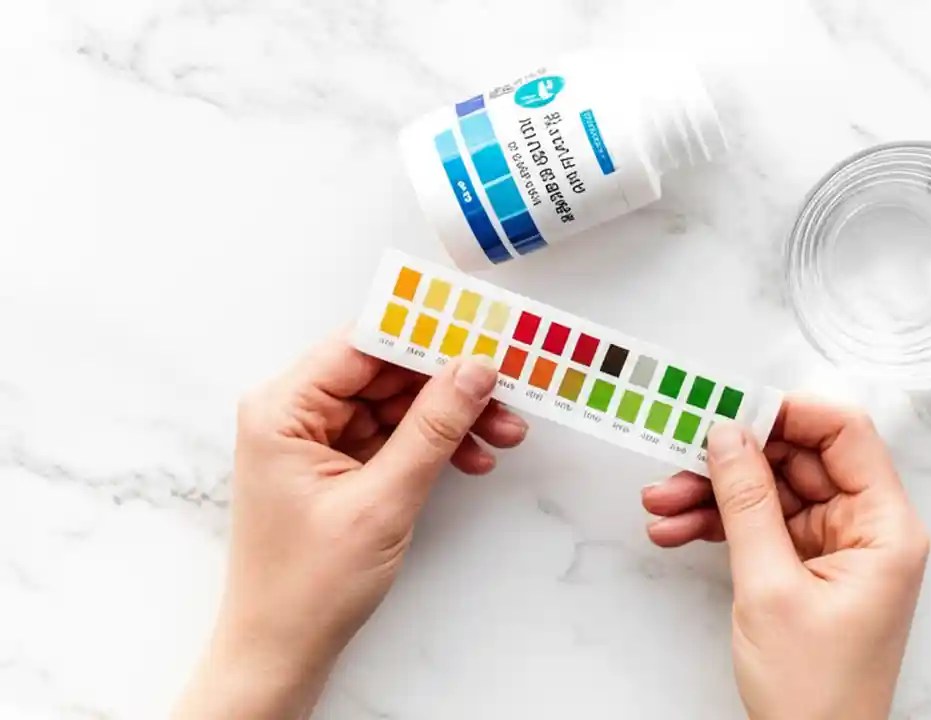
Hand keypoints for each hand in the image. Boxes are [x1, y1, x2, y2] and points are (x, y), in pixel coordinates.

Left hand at [174, 331, 525, 718]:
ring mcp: (316, 439)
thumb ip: (433, 427)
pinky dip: (435, 444)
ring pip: (398, 403)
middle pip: (386, 371)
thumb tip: (475, 369)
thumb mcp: (383, 499)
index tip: (480, 333)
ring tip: (504, 434)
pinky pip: (395, 434)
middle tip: (507, 392)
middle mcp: (294, 413)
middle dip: (450, 384)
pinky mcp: (337, 464)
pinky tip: (473, 458)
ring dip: (452, 417)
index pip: (362, 345)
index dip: (425, 336)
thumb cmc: (307, 585)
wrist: (282, 651)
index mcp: (283, 408)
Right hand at [641, 399, 928, 719]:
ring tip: (661, 502)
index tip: (730, 407)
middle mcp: (867, 530)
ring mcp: (836, 550)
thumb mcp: (770, 588)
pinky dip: (719, 525)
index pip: (844, 434)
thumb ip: (747, 503)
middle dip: (733, 459)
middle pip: (799, 460)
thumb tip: (728, 435)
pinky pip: (762, 526)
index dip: (787, 413)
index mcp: (885, 527)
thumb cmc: (816, 693)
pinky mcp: (806, 570)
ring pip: (771, 492)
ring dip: (714, 494)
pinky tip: (676, 528)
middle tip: (677, 454)